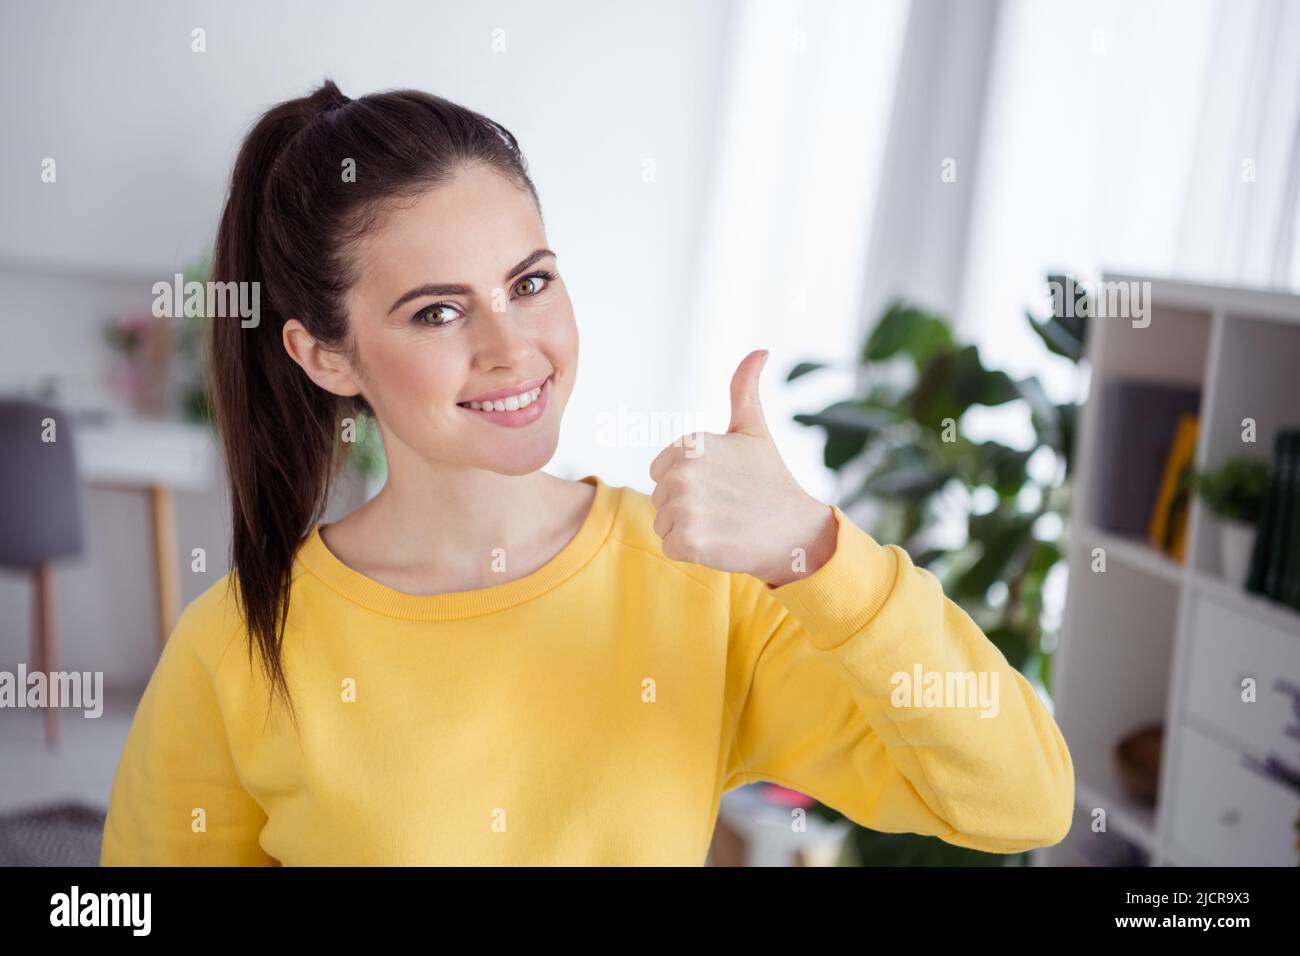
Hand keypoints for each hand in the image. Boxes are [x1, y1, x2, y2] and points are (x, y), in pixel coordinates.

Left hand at [649, 349, 837, 586]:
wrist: (795, 532)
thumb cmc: (771, 480)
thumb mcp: (754, 430)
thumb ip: (744, 389)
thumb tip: (760, 350)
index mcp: (691, 443)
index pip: (661, 470)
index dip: (689, 481)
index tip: (720, 484)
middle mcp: (683, 472)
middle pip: (660, 497)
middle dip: (686, 506)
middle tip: (724, 506)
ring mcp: (685, 507)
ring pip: (663, 523)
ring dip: (688, 529)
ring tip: (722, 523)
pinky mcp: (688, 541)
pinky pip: (669, 546)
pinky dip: (691, 551)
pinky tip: (719, 541)